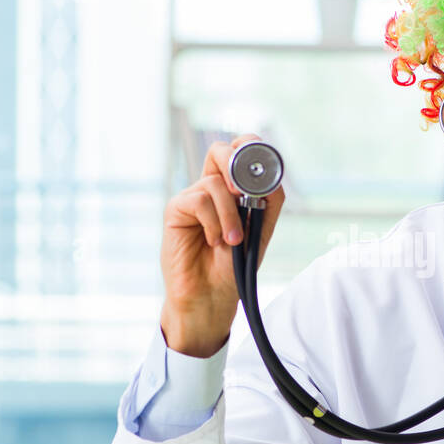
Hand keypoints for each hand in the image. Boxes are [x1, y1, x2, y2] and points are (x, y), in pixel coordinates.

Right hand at [159, 135, 285, 357]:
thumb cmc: (235, 266)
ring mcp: (192, 198)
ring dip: (230, 214)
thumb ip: (268, 200)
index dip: (249, 148)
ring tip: (232, 240)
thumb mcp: (261, 229)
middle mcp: (210, 189)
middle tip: (245, 193)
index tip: (263, 169)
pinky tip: (213, 241)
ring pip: (215, 183)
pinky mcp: (176, 211)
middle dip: (237, 165)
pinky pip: (199, 201)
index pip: (239, 151)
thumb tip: (267, 175)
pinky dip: (214, 223)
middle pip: (220, 150)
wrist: (212, 295)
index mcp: (232, 190)